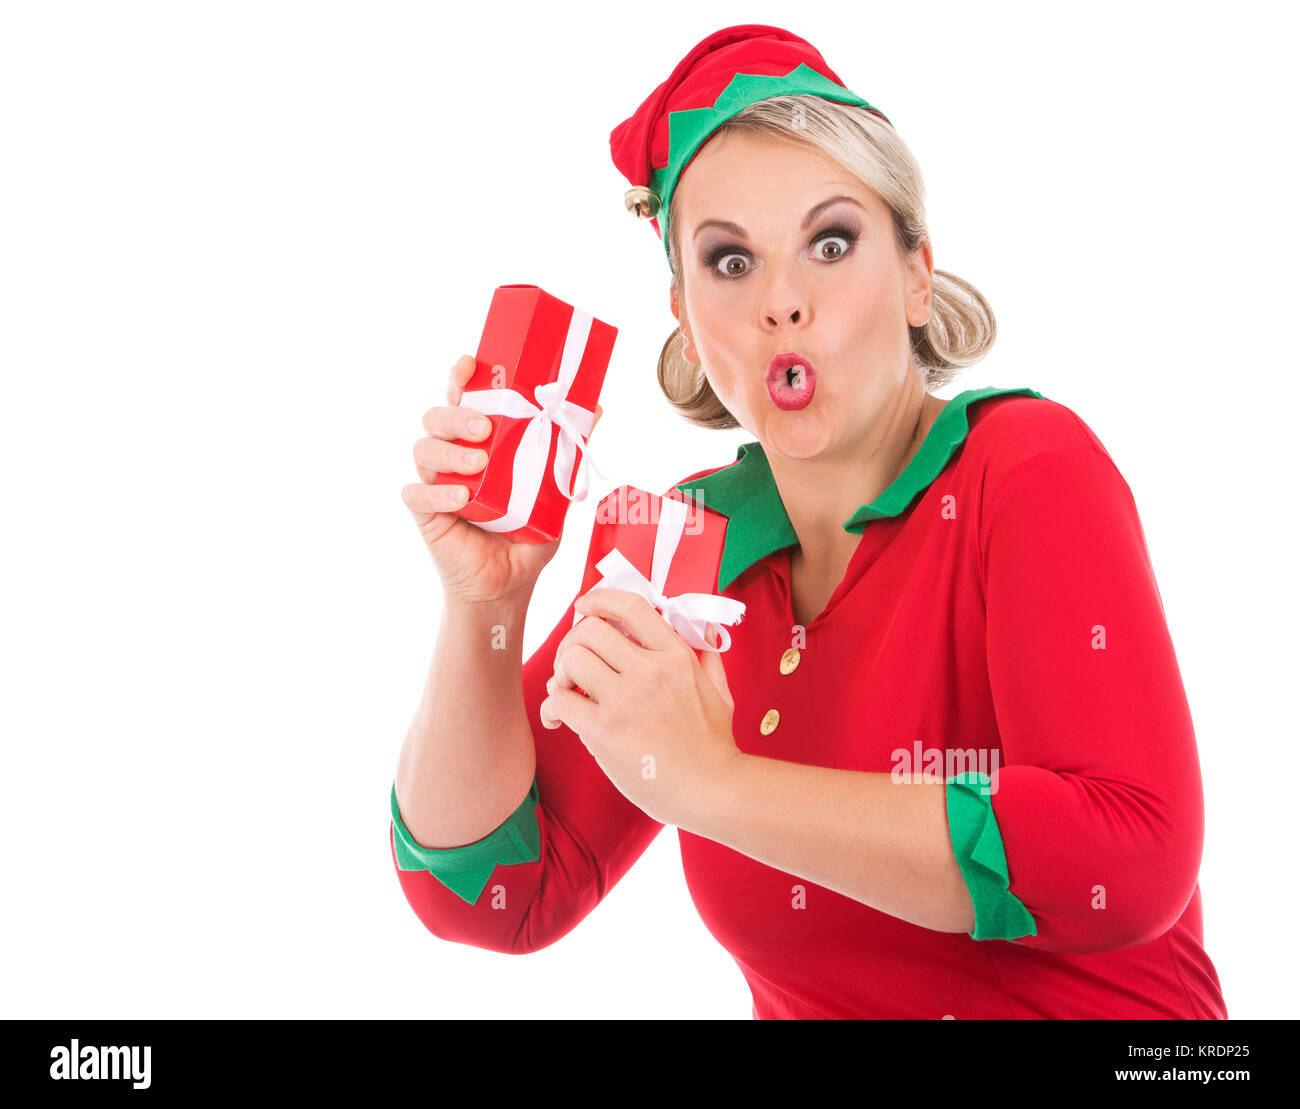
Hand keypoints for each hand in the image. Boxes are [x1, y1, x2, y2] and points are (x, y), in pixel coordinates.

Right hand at [401, 353, 602, 604]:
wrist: (510, 584)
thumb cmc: (528, 534)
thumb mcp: (556, 489)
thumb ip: (568, 449)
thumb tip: (595, 406)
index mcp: (479, 442)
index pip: (463, 400)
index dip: (461, 378)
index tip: (469, 364)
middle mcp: (452, 456)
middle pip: (437, 417)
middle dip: (457, 415)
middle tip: (485, 427)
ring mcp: (436, 482)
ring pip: (423, 448)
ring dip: (449, 451)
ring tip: (479, 464)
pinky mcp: (424, 513)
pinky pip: (416, 494)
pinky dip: (437, 493)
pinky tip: (460, 499)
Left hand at [539, 587, 739, 827]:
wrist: (714, 789)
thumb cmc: (715, 745)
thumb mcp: (720, 690)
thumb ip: (707, 655)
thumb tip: (706, 630)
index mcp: (676, 657)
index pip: (631, 607)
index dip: (600, 599)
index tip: (585, 606)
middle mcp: (650, 671)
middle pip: (590, 630)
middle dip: (573, 643)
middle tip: (573, 665)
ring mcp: (625, 700)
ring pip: (571, 659)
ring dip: (560, 672)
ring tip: (566, 690)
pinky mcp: (604, 731)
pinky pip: (559, 700)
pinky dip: (551, 707)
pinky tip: (557, 719)